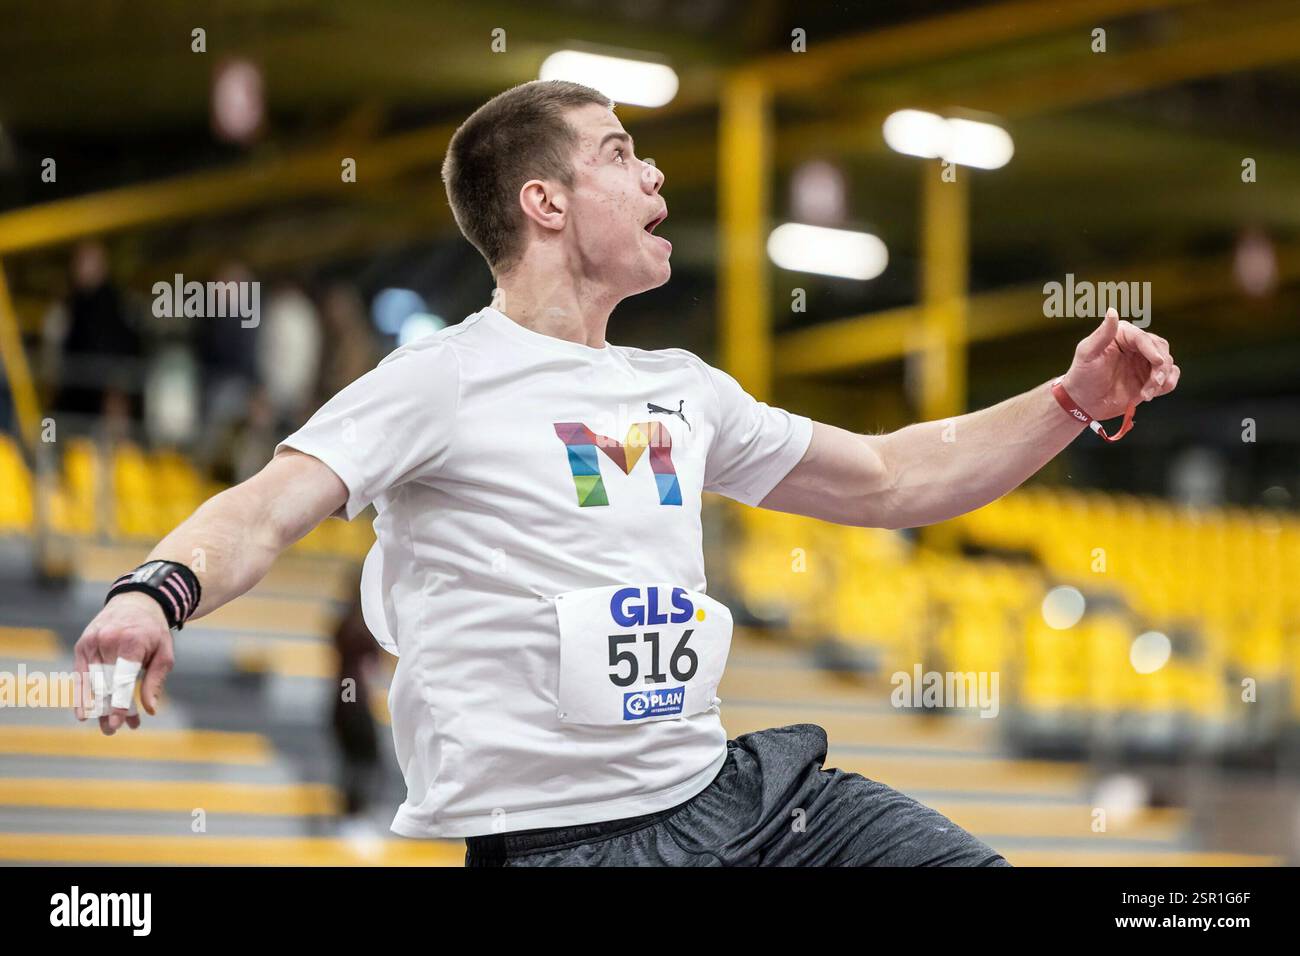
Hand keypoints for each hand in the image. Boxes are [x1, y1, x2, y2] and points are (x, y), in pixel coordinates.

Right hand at [73, 592, 174, 734]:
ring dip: (97, 706)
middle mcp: (108, 640)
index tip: (118, 722)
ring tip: (105, 727)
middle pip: (106, 684)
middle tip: (112, 731)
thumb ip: (155, 680)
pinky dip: (80, 694)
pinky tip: (83, 713)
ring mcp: (92, 642)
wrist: (136, 602)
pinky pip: (79, 674)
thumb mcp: (164, 652)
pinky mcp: (82, 645)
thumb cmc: (153, 631)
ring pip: (92, 682)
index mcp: (132, 641)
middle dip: (108, 709)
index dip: (118, 702)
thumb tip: (150, 709)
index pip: (122, 678)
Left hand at [1060, 308, 1178, 420]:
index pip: (1142, 338)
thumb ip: (1101, 334)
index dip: (1152, 349)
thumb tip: (1112, 311)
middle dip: (1161, 366)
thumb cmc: (1082, 376)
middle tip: (1154, 383)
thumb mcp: (1087, 354)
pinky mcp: (1150, 377)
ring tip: (1146, 394)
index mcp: (1122, 334)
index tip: (1158, 362)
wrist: (1084, 403)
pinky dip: (1167, 384)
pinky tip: (1153, 393)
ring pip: (1168, 363)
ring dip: (1162, 379)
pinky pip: (1170, 377)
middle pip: (1161, 348)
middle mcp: (1136, 345)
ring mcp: (1145, 362)